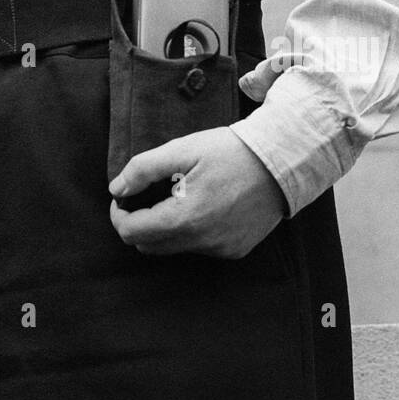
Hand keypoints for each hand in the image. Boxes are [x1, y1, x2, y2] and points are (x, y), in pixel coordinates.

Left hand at [108, 128, 287, 258]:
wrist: (281, 161)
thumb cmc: (230, 151)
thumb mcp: (182, 149)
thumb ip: (143, 169)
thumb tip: (117, 189)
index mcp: (184, 218)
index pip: (132, 233)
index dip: (119, 215)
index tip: (123, 197)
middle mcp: (202, 242)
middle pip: (149, 246)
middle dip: (139, 223)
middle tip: (146, 195)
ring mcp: (220, 249)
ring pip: (174, 248)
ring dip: (165, 228)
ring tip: (177, 196)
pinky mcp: (236, 250)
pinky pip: (200, 248)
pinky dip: (191, 232)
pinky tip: (203, 206)